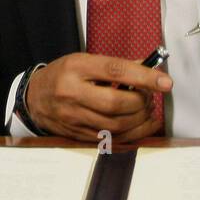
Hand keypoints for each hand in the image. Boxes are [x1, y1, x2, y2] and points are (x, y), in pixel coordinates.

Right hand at [24, 53, 171, 141]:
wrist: (34, 99)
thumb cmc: (63, 75)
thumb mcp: (84, 61)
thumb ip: (115, 65)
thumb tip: (149, 68)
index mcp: (76, 68)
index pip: (115, 71)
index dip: (144, 77)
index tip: (165, 82)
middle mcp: (73, 93)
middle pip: (117, 103)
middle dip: (141, 101)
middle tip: (148, 95)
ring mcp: (74, 118)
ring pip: (117, 124)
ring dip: (140, 118)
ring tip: (145, 107)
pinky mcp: (79, 135)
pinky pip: (113, 138)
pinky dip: (134, 132)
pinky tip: (143, 124)